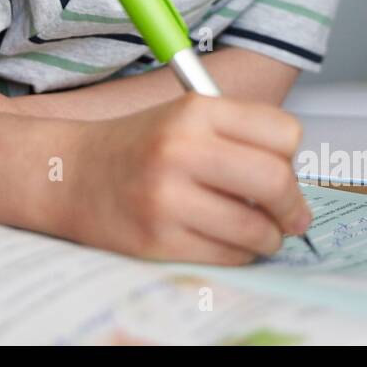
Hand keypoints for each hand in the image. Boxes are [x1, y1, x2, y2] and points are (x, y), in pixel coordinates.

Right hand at [64, 94, 309, 264]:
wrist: (70, 175)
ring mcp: (168, 197)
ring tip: (258, 231)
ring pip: (257, 228)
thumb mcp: (185, 118)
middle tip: (293, 215)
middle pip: (276, 181)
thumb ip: (239, 136)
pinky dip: (239, 253)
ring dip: (269, 236)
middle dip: (293, 206)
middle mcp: (181, 149)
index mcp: (195, 111)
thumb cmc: (138, 148)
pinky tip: (226, 240)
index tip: (285, 170)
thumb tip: (296, 179)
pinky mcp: (158, 239)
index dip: (291, 156)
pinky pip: (228, 255)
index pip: (283, 133)